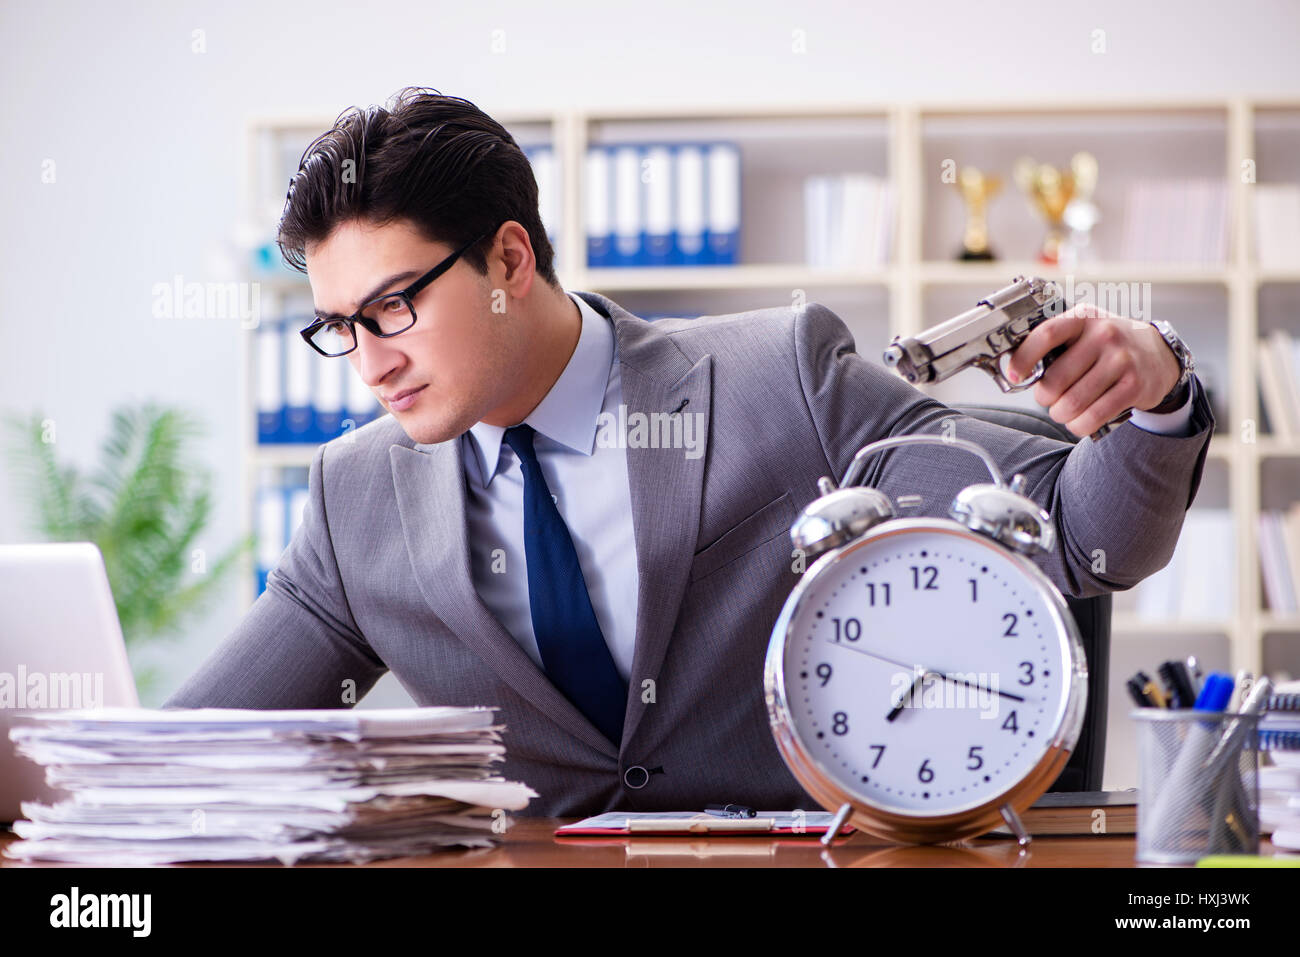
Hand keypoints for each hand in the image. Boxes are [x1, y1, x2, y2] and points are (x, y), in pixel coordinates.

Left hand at [1004, 304, 1181, 438]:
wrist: (1158, 354)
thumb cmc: (1108, 345)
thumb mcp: (1084, 330)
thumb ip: (1055, 343)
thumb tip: (1017, 369)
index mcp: (1084, 317)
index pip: (1046, 334)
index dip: (1024, 358)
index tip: (1014, 375)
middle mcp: (1104, 335)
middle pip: (1055, 379)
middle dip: (1044, 398)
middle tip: (1049, 399)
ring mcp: (1121, 360)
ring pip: (1072, 402)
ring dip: (1060, 415)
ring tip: (1063, 411)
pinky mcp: (1134, 386)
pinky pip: (1094, 416)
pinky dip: (1079, 425)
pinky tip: (1078, 421)